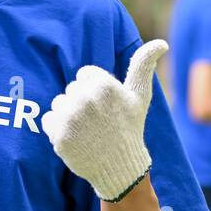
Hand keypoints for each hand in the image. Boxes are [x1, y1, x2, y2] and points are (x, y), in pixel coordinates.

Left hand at [41, 39, 166, 201]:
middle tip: (98, 121)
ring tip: (86, 130)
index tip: (106, 106)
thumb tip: (161, 43)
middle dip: (81, 102)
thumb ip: (144, 65)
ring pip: (58, 104)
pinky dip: (57, 129)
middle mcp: (85, 98)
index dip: (94, 90)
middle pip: (70, 89)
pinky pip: (48, 120)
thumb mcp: (139, 95)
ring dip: (68, 115)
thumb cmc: (129, 127)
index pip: (83, 75)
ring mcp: (71, 118)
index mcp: (103, 85)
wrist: (120, 167)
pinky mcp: (58, 135)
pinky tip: (75, 138)